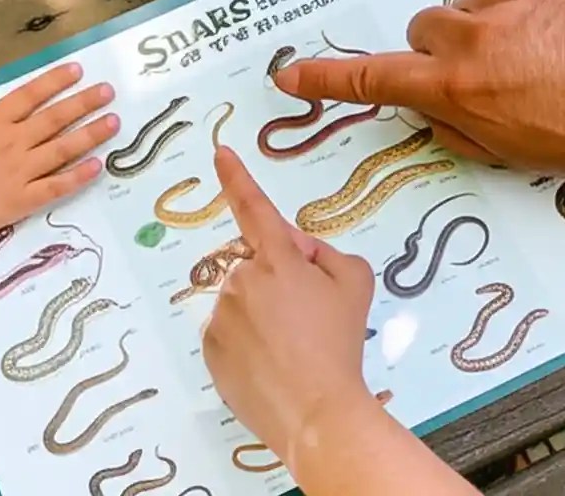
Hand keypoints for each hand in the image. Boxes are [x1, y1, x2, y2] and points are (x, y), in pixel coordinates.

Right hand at [0, 48, 118, 250]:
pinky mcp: (19, 202)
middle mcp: (9, 145)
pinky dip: (78, 177)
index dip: (54, 81)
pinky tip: (99, 166)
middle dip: (84, 103)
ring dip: (91, 135)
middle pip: (54, 119)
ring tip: (114, 122)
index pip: (29, 95)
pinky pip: (55, 187)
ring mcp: (17, 174)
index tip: (77, 70)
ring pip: (62, 150)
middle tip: (109, 91)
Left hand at [201, 146, 377, 465]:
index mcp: (277, 258)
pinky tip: (272, 363)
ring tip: (294, 347)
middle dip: (278, 280)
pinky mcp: (209, 348)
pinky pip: (228, 332)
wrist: (317, 411)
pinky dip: (247, 342)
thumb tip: (298, 250)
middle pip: (257, 266)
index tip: (219, 152)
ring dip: (263, 313)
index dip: (236, 176)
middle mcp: (240, 279)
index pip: (253, 207)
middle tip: (308, 317)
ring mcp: (221, 315)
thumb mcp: (354, 283)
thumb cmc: (339, 345)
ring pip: (242, 301)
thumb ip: (325, 252)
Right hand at [275, 0, 564, 174]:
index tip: (291, 76)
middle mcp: (469, 40)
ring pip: (458, 10)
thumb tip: (435, 116)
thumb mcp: (515, 156)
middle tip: (473, 82)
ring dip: (473, 32)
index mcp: (456, 89)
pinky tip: (544, 35)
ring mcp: (501, 3)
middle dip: (435, 55)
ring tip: (521, 59)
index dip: (326, 80)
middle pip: (419, 33)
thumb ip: (458, 132)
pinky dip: (508, 11)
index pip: (372, 81)